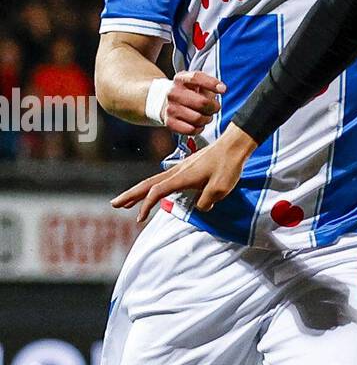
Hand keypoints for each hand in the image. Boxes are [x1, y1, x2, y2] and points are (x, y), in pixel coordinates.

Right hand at [113, 123, 256, 222]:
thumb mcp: (220, 189)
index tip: (139, 219)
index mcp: (182, 177)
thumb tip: (201, 208)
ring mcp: (180, 169)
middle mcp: (177, 172)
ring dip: (139, 191)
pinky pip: (164, 180)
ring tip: (126, 202)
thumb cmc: (228, 167)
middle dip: (130, 195)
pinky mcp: (186, 168)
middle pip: (147, 184)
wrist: (234, 146)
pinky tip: (153, 193)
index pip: (157, 191)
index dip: (145, 205)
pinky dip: (153, 188)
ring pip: (154, 181)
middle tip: (114, 204)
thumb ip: (206, 202)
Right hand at [160, 72, 226, 134]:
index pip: (197, 78)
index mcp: (181, 79)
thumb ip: (209, 83)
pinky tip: (198, 124)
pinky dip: (199, 128)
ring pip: (198, 118)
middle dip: (214, 107)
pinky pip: (191, 130)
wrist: (164, 102)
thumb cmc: (186, 92)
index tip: (223, 90)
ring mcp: (170, 108)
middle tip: (214, 108)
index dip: (212, 84)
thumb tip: (222, 88)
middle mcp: (173, 93)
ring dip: (207, 119)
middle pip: (202, 102)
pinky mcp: (170, 123)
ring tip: (206, 116)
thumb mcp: (195, 82)